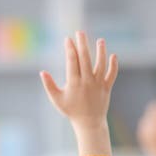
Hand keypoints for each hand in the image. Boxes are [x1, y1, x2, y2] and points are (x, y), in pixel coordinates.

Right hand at [40, 31, 117, 155]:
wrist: (89, 123)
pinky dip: (113, 65)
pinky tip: (113, 55)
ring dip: (101, 51)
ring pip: (101, 64)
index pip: (72, 61)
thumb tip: (42, 72)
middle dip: (82, 44)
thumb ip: (49, 85)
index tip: (67, 40)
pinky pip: (112, 74)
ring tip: (100, 40)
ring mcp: (98, 84)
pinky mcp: (107, 87)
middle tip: (80, 33)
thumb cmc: (71, 110)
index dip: (69, 49)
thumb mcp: (56, 99)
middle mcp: (87, 81)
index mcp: (74, 83)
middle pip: (85, 58)